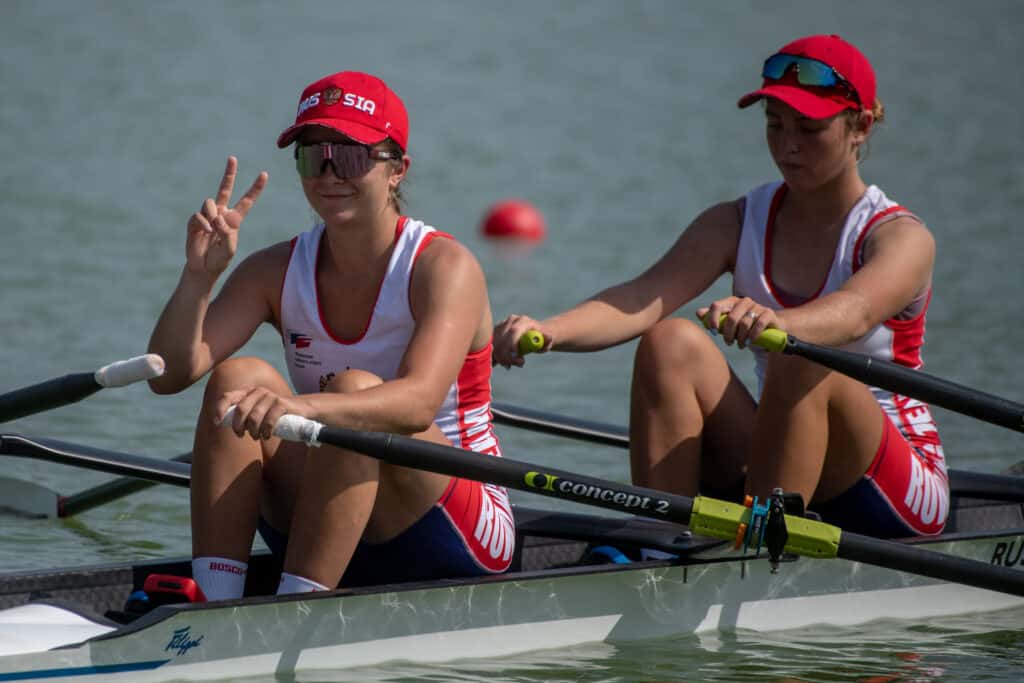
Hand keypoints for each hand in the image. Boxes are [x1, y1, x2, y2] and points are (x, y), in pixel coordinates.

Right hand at [185, 156, 267, 278]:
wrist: (203, 267)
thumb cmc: (220, 259)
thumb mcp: (229, 248)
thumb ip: (227, 232)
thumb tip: (217, 217)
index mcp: (234, 219)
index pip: (246, 200)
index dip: (255, 188)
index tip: (264, 174)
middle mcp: (221, 213)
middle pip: (225, 188)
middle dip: (229, 173)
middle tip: (233, 158)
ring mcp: (208, 215)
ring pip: (210, 202)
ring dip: (213, 215)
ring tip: (212, 230)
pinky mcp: (195, 220)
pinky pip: (199, 215)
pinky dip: (203, 223)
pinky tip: (205, 232)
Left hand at [215, 387, 313, 440]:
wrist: (299, 409)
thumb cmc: (273, 414)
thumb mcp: (256, 412)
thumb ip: (242, 414)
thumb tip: (222, 423)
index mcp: (247, 392)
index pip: (228, 396)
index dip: (220, 409)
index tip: (217, 422)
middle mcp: (258, 391)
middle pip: (240, 409)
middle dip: (238, 426)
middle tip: (240, 435)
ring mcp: (270, 396)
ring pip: (254, 417)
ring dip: (253, 431)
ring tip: (256, 437)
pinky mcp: (282, 403)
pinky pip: (269, 420)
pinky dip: (266, 431)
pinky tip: (267, 435)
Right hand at [492, 314, 552, 367]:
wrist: (533, 333)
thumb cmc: (541, 338)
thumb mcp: (547, 339)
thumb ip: (548, 339)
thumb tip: (548, 338)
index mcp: (522, 321)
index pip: (513, 332)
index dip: (512, 346)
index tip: (518, 359)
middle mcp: (509, 321)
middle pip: (502, 340)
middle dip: (507, 357)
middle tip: (519, 364)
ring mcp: (500, 326)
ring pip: (494, 346)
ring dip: (501, 359)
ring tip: (512, 364)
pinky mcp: (494, 333)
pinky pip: (490, 348)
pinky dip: (495, 358)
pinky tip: (503, 362)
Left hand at [696, 296, 777, 348]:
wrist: (771, 325)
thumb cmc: (745, 325)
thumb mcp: (729, 322)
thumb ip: (714, 317)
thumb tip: (699, 313)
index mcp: (731, 301)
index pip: (716, 306)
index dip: (712, 319)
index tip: (713, 332)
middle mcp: (743, 301)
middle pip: (731, 318)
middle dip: (728, 334)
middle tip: (729, 343)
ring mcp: (757, 306)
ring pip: (744, 323)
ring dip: (741, 338)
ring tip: (741, 345)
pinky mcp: (768, 313)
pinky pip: (758, 324)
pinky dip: (753, 335)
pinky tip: (750, 342)